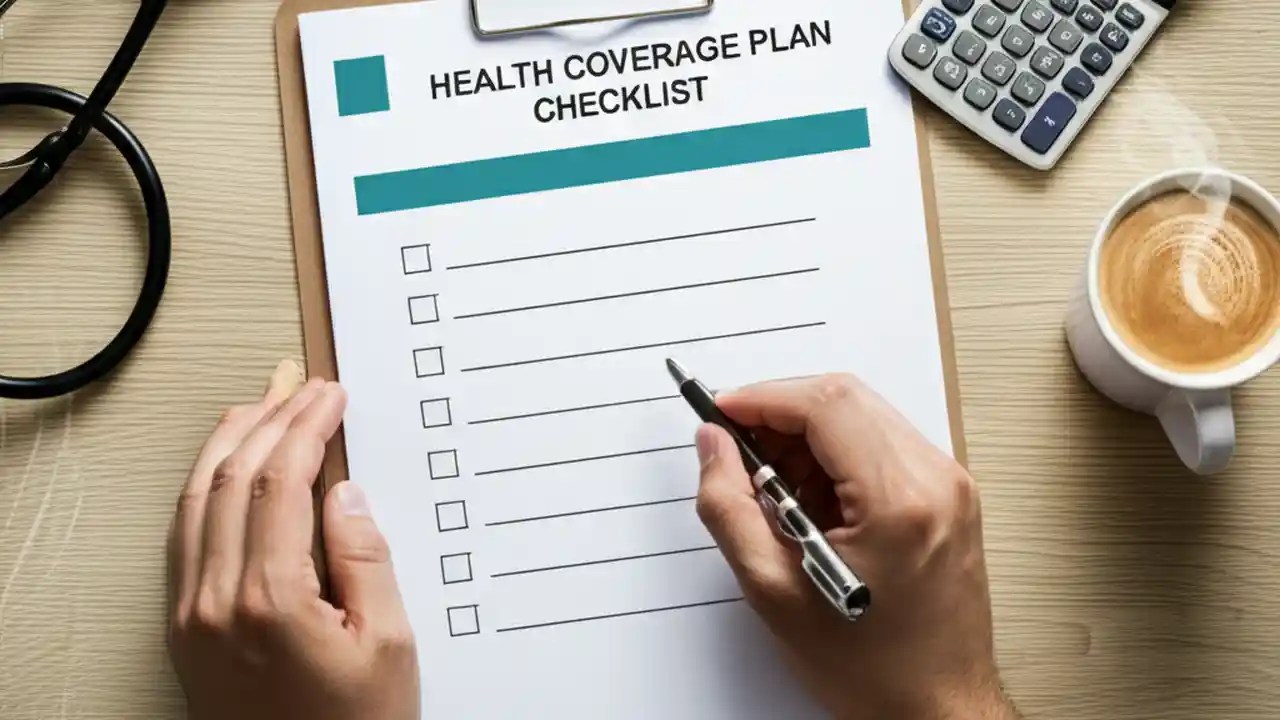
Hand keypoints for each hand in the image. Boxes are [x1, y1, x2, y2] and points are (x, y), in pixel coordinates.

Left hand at [167, 362, 418, 719]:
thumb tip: (345, 494)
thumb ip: (365, 561)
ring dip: (229, 443)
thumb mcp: (388, 647)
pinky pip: (184, 535)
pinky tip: (225, 471)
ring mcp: (191, 616)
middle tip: (300, 384)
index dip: (305, 427)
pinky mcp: (184, 630)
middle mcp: (216, 601)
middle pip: (232, 478)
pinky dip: (204, 487)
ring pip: (196, 500)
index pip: (280, 482)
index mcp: (271, 600)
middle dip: (269, 418)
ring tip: (260, 405)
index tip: (329, 396)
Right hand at [694, 374, 1015, 719]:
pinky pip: (884, 444)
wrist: (937, 709)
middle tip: (739, 451)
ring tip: (775, 490)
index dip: (763, 399)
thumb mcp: (773, 591)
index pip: (825, 406)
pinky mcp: (950, 496)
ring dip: (808, 435)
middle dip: (782, 413)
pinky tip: (811, 500)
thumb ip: (729, 507)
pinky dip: (837, 455)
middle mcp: (937, 480)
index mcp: (900, 500)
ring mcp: (951, 485)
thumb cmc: (871, 668)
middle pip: (846, 399)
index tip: (721, 412)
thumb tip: (713, 445)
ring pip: (865, 416)